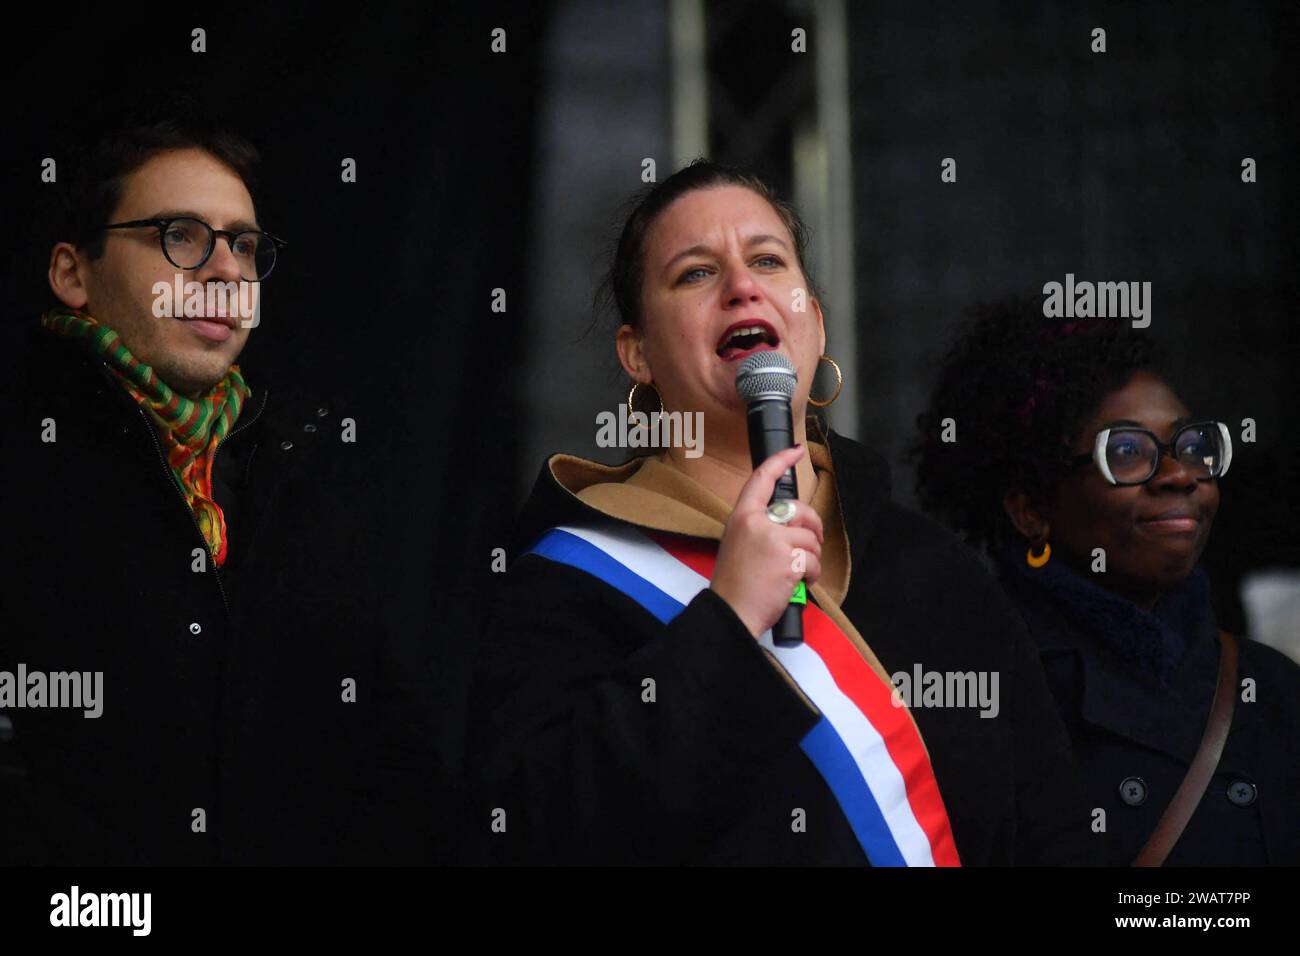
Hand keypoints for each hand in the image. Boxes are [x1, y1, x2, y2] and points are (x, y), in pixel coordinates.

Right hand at [709, 445, 822, 638]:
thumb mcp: (738, 544)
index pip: (761, 480)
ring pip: (811, 539)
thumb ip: (760, 528)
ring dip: (812, 559)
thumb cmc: (735, 585)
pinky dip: (813, 575)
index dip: (780, 462)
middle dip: (813, 526)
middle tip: (812, 545)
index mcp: (742, 516)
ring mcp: (773, 540)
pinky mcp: (789, 559)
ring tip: (797, 573)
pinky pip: (814, 560)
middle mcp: (757, 523)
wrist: (731, 612)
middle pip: (799, 510)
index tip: (795, 451)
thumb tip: (790, 524)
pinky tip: (798, 584)